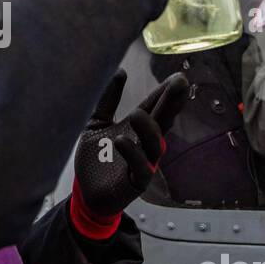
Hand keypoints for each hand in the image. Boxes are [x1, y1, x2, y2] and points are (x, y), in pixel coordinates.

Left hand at [71, 69, 188, 236]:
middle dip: (172, 103)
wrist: (85, 192)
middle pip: (162, 121)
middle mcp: (144, 143)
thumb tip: (121, 71)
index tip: (177, 76)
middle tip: (180, 84)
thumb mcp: (96, 123)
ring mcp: (142, 163)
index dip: (165, 92)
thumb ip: (108, 100)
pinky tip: (123, 141)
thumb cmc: (96, 157)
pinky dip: (133, 154)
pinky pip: (140, 169)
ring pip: (154, 145)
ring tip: (138, 114)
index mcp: (137, 128)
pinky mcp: (135, 182)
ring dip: (149, 129)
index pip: (155, 106)